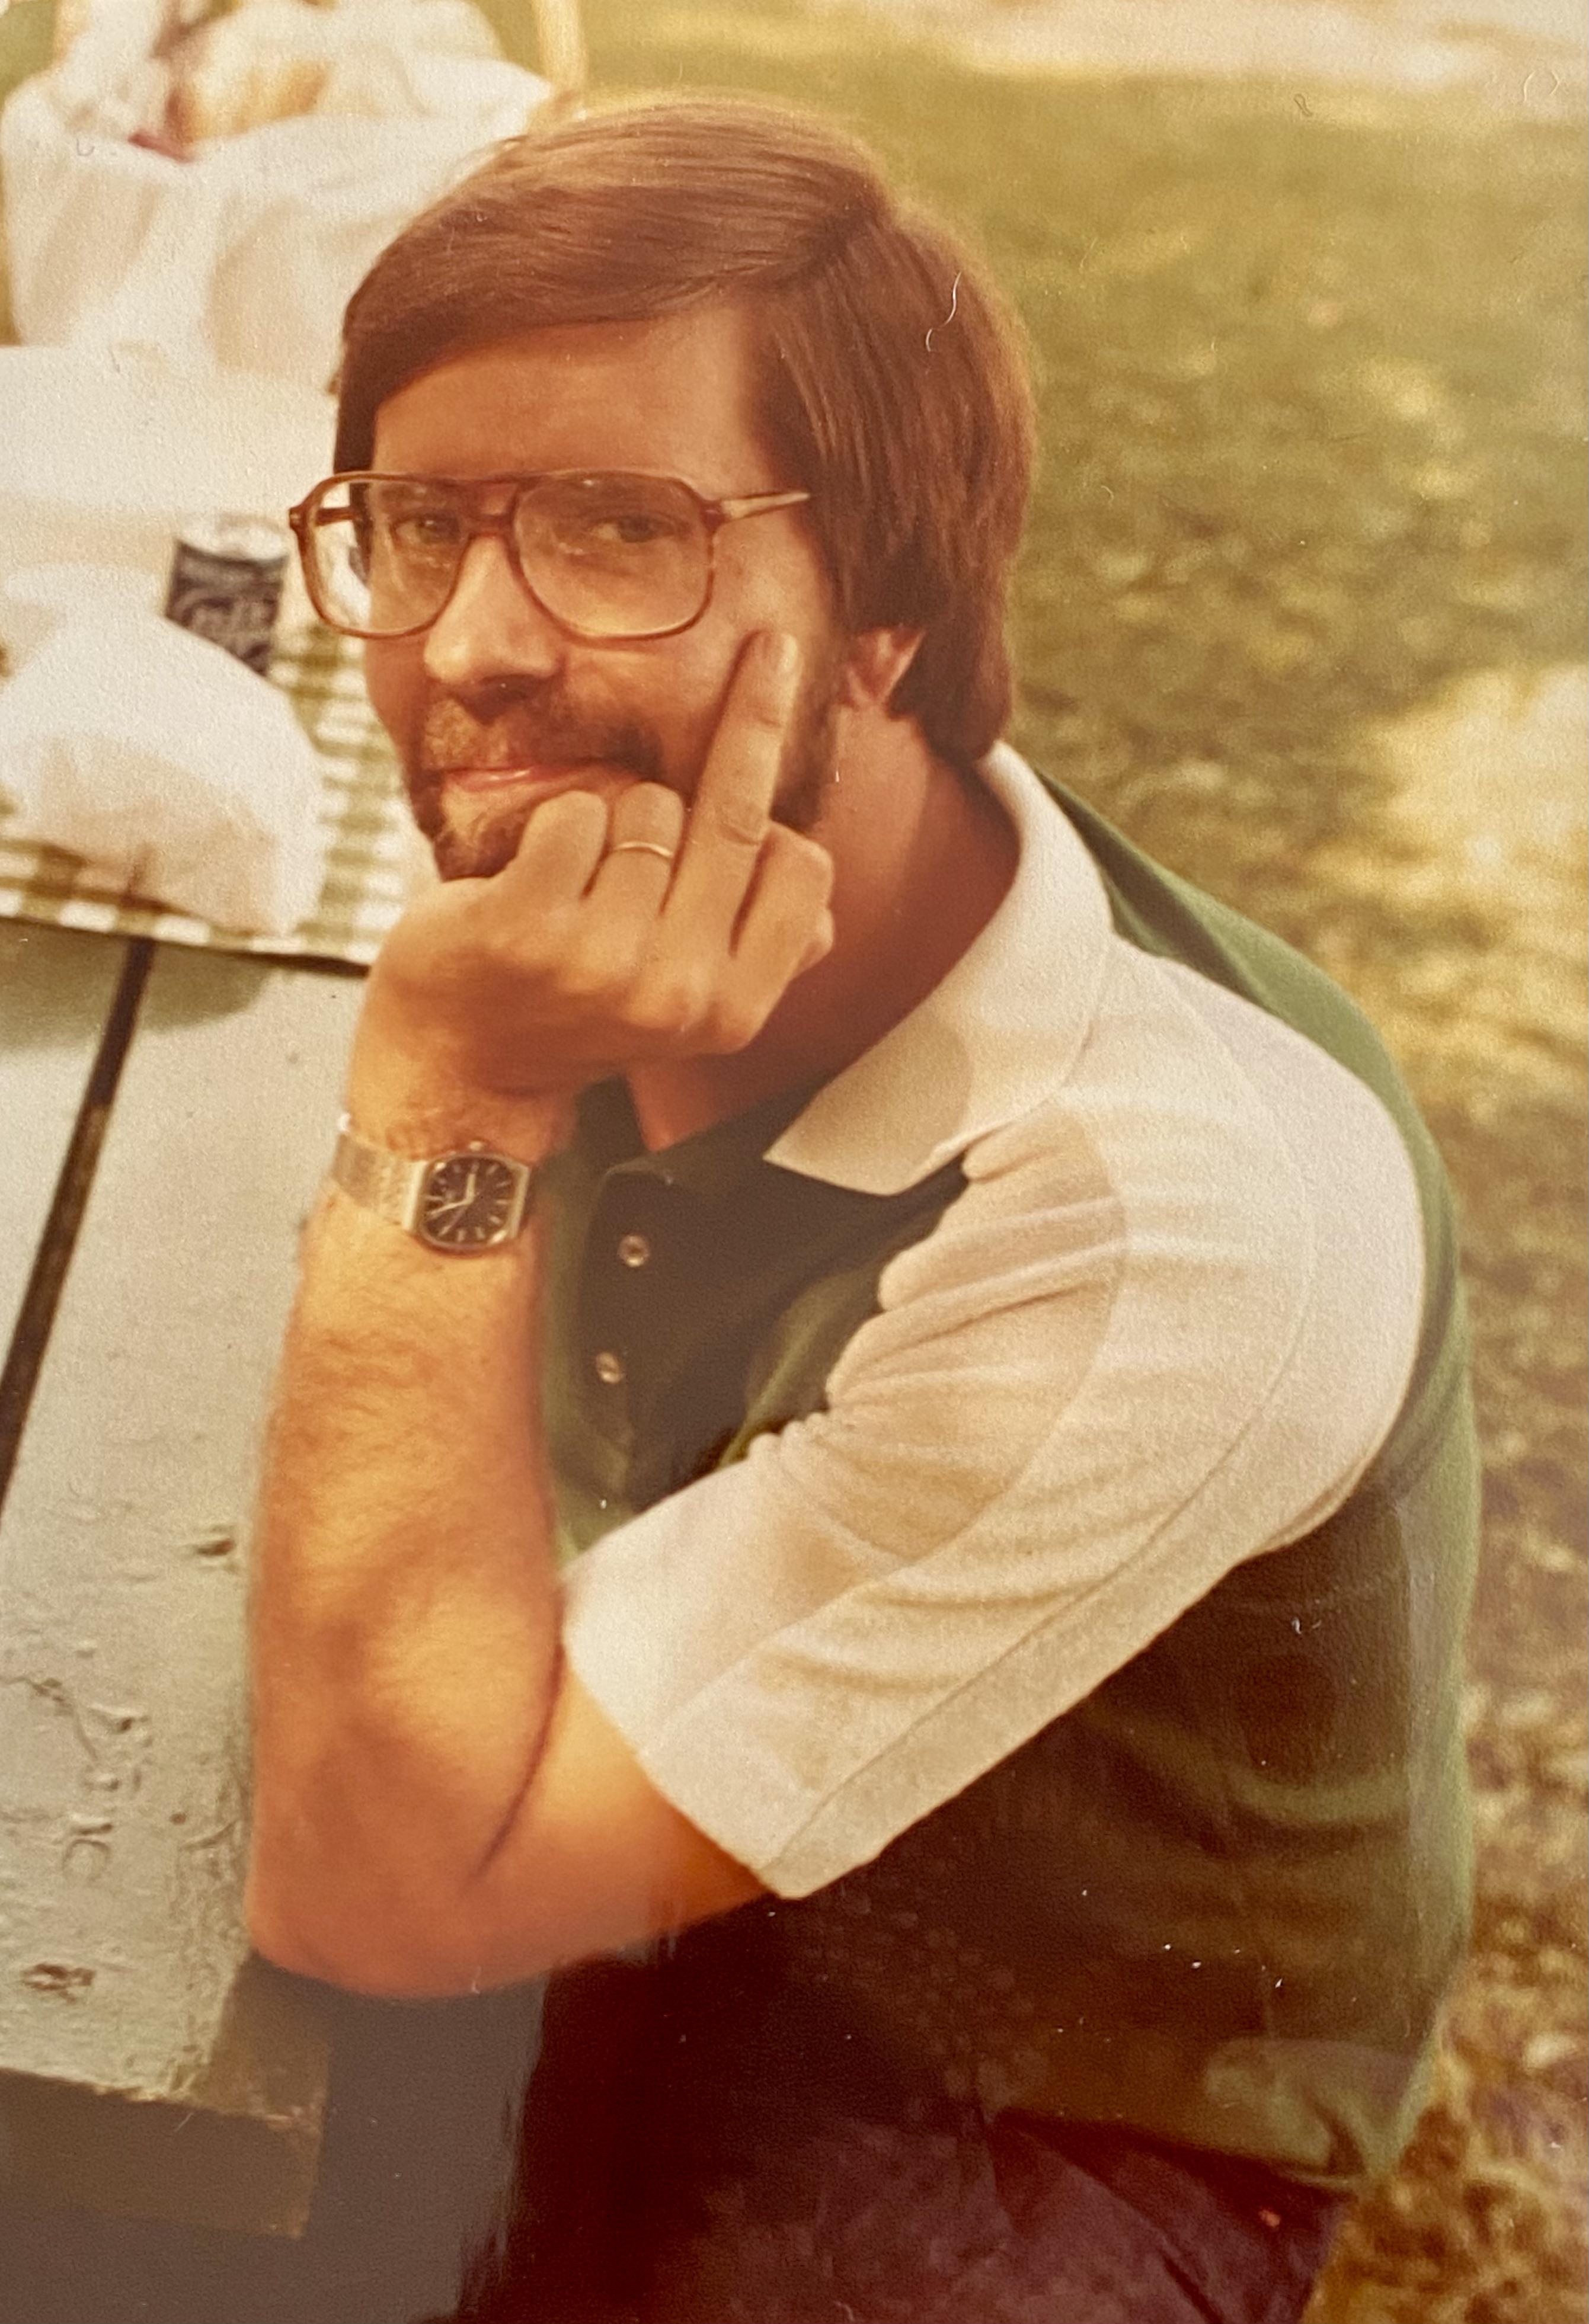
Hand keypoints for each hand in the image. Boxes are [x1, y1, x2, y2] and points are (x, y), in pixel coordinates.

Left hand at [352, 632, 834, 1122]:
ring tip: (581, 877)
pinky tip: (534, 871)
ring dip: (616, 817)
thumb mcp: (689, 1002)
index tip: (792, 715)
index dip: (788, 805)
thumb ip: (756, 949)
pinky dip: (555, 822)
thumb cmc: (578, 1008)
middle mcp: (679, 992)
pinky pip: (576, 813)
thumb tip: (816, 882)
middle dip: (752, 722)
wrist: (460, 1068)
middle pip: (737, 818)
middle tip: (771, 651)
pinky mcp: (528, 928)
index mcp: (735, 1009)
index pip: (805, 867)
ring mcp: (603, 962)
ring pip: (650, 808)